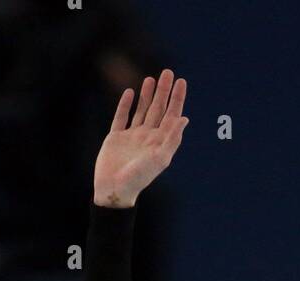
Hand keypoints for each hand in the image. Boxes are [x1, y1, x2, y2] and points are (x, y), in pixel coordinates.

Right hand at [93, 68, 188, 208]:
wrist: (115, 190)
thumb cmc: (139, 177)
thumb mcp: (160, 158)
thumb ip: (172, 138)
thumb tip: (184, 119)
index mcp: (160, 142)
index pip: (171, 115)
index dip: (177, 98)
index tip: (181, 81)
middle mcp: (147, 138)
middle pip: (158, 109)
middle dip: (163, 91)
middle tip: (167, 72)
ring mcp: (131, 137)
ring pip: (141, 111)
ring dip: (147, 95)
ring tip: (151, 78)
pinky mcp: (115, 138)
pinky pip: (121, 117)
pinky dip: (125, 105)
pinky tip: (129, 93)